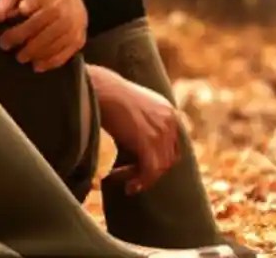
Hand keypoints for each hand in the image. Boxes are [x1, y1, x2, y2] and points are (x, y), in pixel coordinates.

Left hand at [0, 0, 86, 71]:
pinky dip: (54, 60)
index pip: (33, 12)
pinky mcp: (80, 30)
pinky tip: (40, 66)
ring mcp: (75, 20)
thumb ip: (6, 0)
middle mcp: (65, 7)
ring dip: (38, 53)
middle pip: (44, 29)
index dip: (19, 26)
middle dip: (24, 41)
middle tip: (5, 46)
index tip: (5, 37)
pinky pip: (69, 49)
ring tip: (21, 58)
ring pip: (57, 41)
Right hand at [90, 66, 180, 194]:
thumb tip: (138, 141)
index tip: (143, 168)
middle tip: (133, 179)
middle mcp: (170, 121)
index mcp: (168, 111)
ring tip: (127, 184)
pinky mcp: (148, 142)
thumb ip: (144, 122)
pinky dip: (140, 181)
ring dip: (143, 179)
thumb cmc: (109, 95)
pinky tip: (127, 186)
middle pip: (169, 158)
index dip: (160, 160)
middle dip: (151, 172)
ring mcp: (161, 132)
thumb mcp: (136, 107)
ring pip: (160, 167)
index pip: (174, 145)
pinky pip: (150, 170)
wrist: (101, 88)